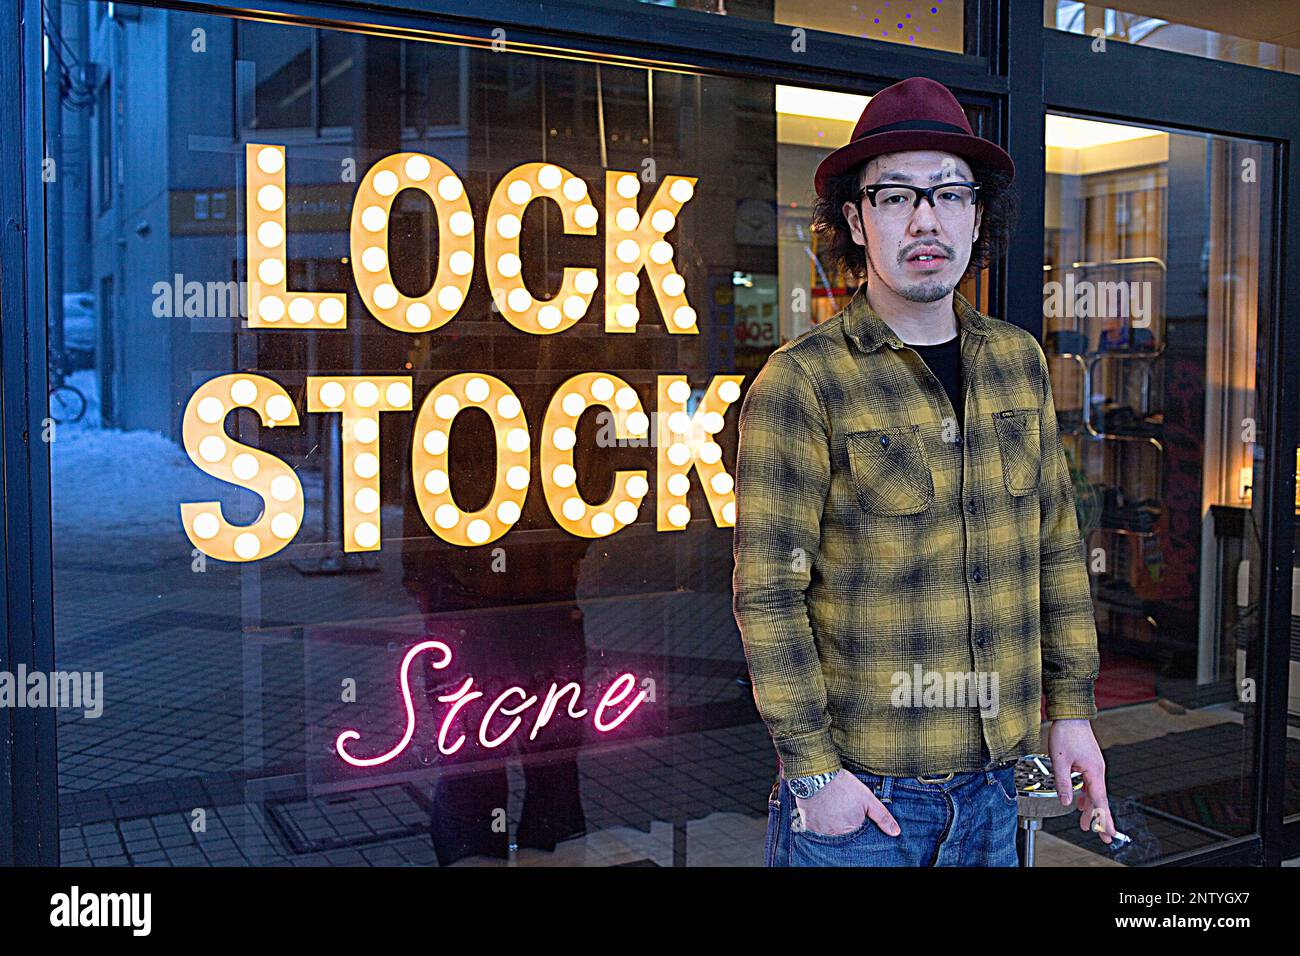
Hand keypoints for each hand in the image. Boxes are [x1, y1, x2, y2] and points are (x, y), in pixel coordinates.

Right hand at [794, 770, 899, 836]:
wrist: (816, 775)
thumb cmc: (843, 785)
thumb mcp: (867, 798)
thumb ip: (882, 816)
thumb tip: (895, 832)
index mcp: (853, 829)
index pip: (857, 833)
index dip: (855, 821)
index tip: (849, 810)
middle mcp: (837, 834)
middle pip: (843, 833)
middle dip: (843, 823)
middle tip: (839, 807)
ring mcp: (822, 831)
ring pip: (829, 831)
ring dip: (830, 823)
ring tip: (830, 806)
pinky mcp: (808, 825)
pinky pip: (814, 829)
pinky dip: (817, 822)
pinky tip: (820, 809)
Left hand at [1049, 718, 1116, 843]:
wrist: (1070, 714)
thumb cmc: (1066, 732)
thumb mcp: (1059, 760)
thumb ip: (1063, 782)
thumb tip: (1067, 801)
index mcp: (1094, 771)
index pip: (1100, 800)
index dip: (1103, 818)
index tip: (1108, 833)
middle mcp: (1097, 770)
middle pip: (1099, 799)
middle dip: (1099, 818)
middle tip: (1102, 836)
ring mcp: (1094, 766)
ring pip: (1093, 792)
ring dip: (1089, 808)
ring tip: (1085, 824)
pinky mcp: (1088, 763)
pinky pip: (1089, 784)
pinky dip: (1085, 795)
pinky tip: (1080, 802)